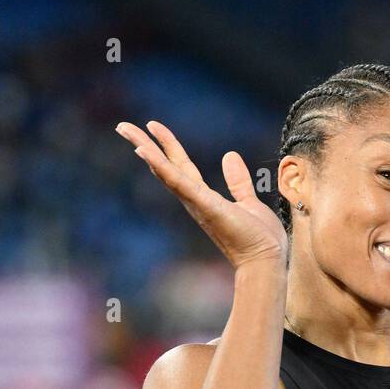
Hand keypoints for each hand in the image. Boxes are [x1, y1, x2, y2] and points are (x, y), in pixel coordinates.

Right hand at [115, 120, 288, 270]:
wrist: (267, 261)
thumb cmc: (260, 240)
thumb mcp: (249, 202)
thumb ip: (238, 181)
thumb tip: (230, 155)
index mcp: (204, 198)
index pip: (181, 167)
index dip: (168, 146)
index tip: (153, 127)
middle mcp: (195, 201)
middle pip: (165, 167)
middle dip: (144, 144)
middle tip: (122, 126)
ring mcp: (197, 203)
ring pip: (166, 171)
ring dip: (145, 149)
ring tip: (125, 130)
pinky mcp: (205, 206)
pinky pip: (179, 182)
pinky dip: (161, 167)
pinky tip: (145, 151)